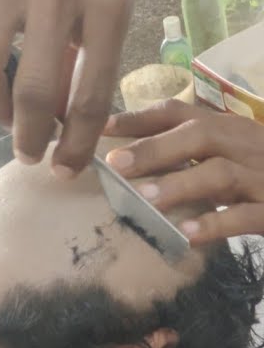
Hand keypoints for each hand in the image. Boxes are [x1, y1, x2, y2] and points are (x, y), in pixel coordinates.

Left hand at [104, 100, 263, 243]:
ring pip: (221, 173)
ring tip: (145, 199)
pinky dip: (217, 222)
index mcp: (232, 129)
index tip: (100, 128)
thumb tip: (126, 162)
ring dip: (181, 185)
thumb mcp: (228, 158)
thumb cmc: (263, 178)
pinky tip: (188, 234)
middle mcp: (249, 145)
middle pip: (201, 135)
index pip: (182, 113)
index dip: (140, 118)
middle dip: (156, 148)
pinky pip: (247, 214)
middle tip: (115, 164)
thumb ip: (189, 155)